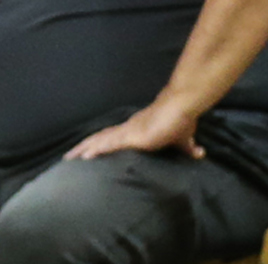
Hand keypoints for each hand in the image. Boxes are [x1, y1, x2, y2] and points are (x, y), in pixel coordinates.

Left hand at [65, 101, 204, 160]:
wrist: (182, 106)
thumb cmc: (180, 120)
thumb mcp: (183, 139)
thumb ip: (188, 147)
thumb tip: (200, 153)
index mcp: (133, 130)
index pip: (109, 138)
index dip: (96, 144)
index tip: (84, 153)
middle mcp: (126, 129)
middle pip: (98, 139)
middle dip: (82, 148)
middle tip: (66, 158)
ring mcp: (127, 132)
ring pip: (99, 141)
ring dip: (83, 150)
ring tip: (69, 160)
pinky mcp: (132, 137)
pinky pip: (110, 144)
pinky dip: (97, 150)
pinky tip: (85, 157)